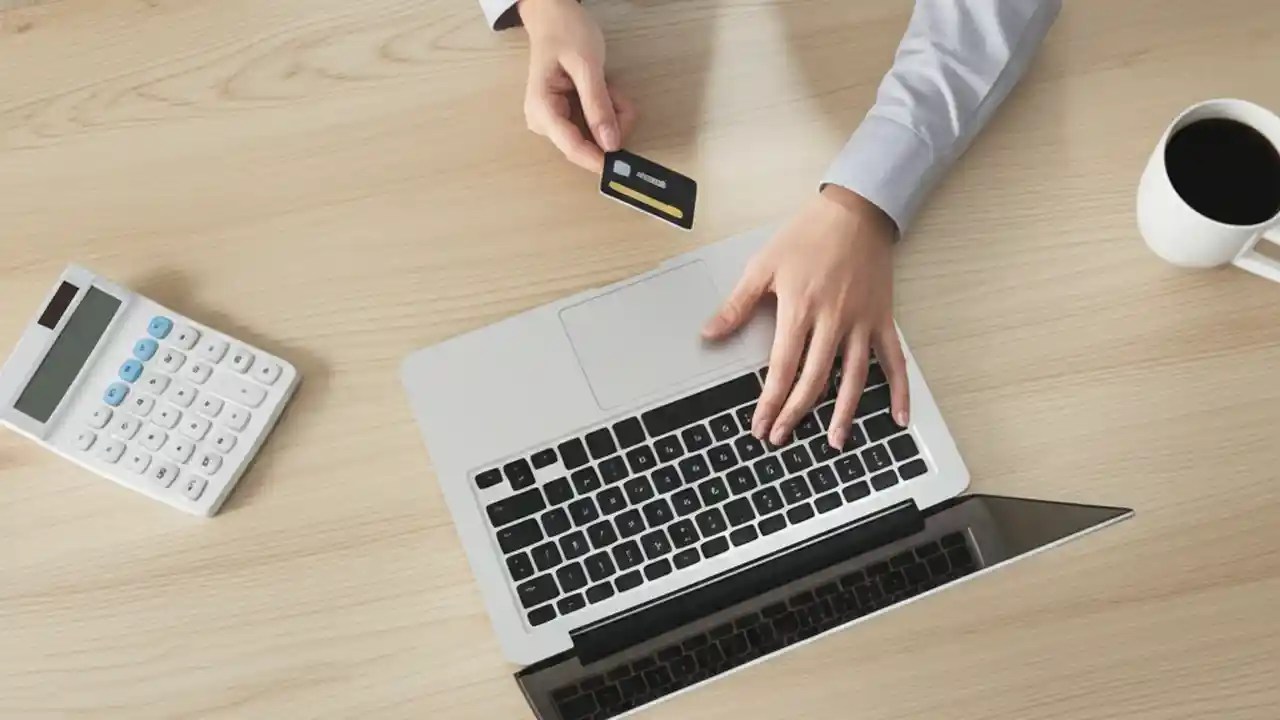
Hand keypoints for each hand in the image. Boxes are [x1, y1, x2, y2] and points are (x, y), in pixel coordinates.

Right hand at [518, 0, 636, 171]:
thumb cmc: (565, 33)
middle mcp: (544, 122)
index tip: (624, 168)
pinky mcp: (566, 117)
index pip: (572, 146)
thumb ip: (598, 105)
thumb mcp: (586, 66)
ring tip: (611, 87)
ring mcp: (554, 121)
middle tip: (618, 96)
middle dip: (611, 123)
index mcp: (541, 109)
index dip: (599, 159)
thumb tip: (611, 144)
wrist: (553, 15)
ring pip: (595, 135)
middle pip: (586, 142)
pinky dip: (608, 110)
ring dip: (612, 114)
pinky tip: (605, 89)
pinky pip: (595, 125)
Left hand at [702, 186, 909, 448]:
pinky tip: (897, 418)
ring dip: (843, 414)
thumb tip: (709, 334)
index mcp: (800, 310)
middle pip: (814, 380)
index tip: (760, 425)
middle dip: (796, 413)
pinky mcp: (883, 320)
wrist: (855, 212)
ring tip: (833, 442)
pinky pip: (894, 362)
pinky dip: (899, 391)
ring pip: (854, 379)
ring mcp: (862, 323)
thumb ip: (737, 305)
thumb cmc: (807, 236)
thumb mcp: (763, 266)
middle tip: (782, 437)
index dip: (770, 401)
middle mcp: (833, 322)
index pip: (783, 368)